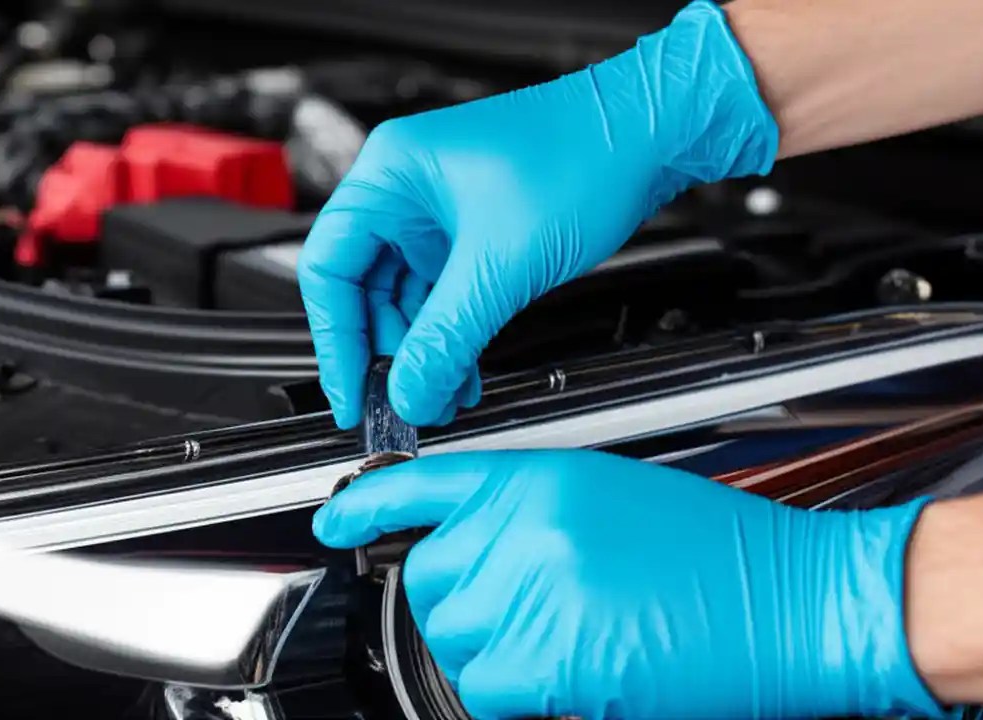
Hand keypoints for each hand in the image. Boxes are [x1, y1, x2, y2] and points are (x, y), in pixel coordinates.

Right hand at [297, 0, 777, 428]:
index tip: (352, 392)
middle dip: (384, 352)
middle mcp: (405, 190)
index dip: (336, 339)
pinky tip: (462, 371)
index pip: (329, 268)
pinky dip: (450, 335)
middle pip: (364, 288)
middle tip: (400, 401)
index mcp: (390, 174)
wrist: (652, 135)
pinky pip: (443, 294)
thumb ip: (447, 337)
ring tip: (439, 395)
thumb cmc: (583, 156)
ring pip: (406, 298)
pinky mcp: (473, 232)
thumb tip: (409, 391)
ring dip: (422, 350)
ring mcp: (438, 212)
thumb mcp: (502, 264)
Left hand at [313, 450, 947, 719]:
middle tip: (518, 614)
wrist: (798, 598)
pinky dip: (513, 692)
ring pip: (451, 636)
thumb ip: (532, 513)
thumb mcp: (616, 499)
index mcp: (546, 477)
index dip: (367, 499)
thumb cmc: (723, 553)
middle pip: (429, 576)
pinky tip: (566, 673)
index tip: (334, 515)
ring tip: (558, 642)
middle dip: (458, 603)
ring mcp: (539, 591)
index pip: (426, 481)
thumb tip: (473, 544)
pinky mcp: (557, 658)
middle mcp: (530, 526)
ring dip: (487, 651)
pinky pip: (485, 686)